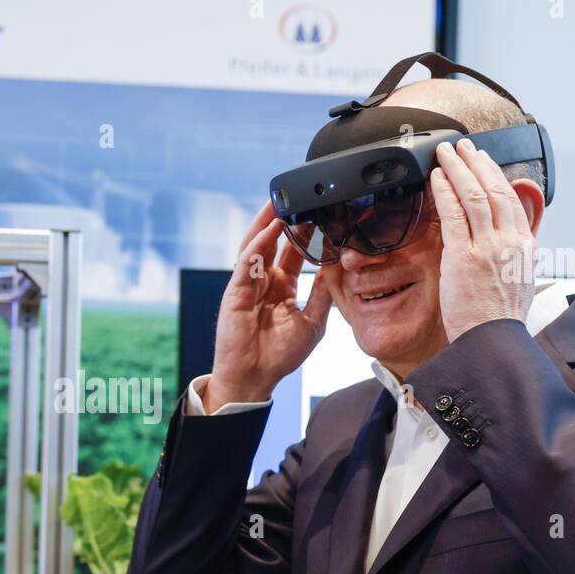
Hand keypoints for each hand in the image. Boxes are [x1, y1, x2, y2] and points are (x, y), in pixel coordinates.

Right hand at [206, 199, 332, 410]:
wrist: (255, 377)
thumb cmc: (280, 355)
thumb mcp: (313, 321)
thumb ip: (324, 294)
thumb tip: (338, 267)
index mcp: (282, 287)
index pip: (294, 252)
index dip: (304, 232)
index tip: (319, 213)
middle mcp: (265, 281)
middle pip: (273, 241)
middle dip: (283, 218)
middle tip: (297, 196)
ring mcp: (248, 284)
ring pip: (256, 245)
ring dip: (267, 224)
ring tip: (279, 203)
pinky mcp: (236, 291)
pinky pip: (247, 263)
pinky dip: (257, 245)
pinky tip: (269, 231)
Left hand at [428, 138, 535, 341]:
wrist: (492, 341)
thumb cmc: (499, 318)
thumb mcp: (520, 279)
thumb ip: (516, 252)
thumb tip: (515, 236)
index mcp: (525, 245)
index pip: (512, 199)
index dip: (495, 175)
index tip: (482, 161)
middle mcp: (510, 241)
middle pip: (495, 189)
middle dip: (477, 163)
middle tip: (463, 146)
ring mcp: (488, 247)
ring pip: (475, 195)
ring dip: (458, 169)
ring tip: (446, 153)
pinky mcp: (464, 256)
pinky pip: (454, 215)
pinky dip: (445, 192)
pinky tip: (437, 178)